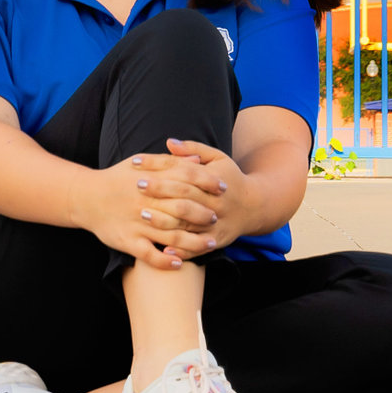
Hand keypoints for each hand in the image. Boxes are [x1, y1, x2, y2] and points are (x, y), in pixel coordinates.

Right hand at [82, 149, 210, 266]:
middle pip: (182, 208)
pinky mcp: (127, 241)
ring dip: (193, 242)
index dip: (207, 182)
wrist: (85, 197)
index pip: (185, 178)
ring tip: (210, 244)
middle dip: (203, 214)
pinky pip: (149, 255)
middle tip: (218, 218)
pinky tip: (180, 263)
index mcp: (150, 180)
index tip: (223, 188)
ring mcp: (136, 223)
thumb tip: (197, 159)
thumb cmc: (117, 178)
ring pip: (170, 235)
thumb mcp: (141, 162)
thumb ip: (169, 161)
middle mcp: (145, 202)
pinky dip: (165, 260)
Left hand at [137, 139, 251, 253]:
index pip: (183, 169)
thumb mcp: (218, 158)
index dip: (159, 165)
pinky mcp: (216, 240)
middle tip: (138, 185)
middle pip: (185, 195)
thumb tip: (169, 142)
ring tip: (143, 215)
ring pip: (188, 223)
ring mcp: (215, 222)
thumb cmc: (229, 178)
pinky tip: (161, 250)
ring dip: (164, 220)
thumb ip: (193, 149)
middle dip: (160, 190)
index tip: (136, 162)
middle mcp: (214, 201)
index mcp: (213, 179)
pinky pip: (196, 248)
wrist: (254, 207)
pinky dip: (180, 250)